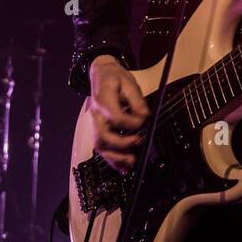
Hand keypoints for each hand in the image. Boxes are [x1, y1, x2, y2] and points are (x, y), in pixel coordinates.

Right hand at [89, 55, 148, 171]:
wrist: (101, 75)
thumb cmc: (115, 78)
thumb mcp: (129, 82)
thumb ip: (137, 100)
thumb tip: (145, 115)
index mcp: (103, 100)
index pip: (115, 117)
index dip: (131, 123)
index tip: (144, 120)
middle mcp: (96, 115)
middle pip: (102, 136)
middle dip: (120, 145)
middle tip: (137, 143)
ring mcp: (96, 123)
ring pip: (100, 146)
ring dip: (115, 157)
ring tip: (131, 162)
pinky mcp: (99, 129)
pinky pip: (102, 147)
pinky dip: (112, 159)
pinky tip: (123, 167)